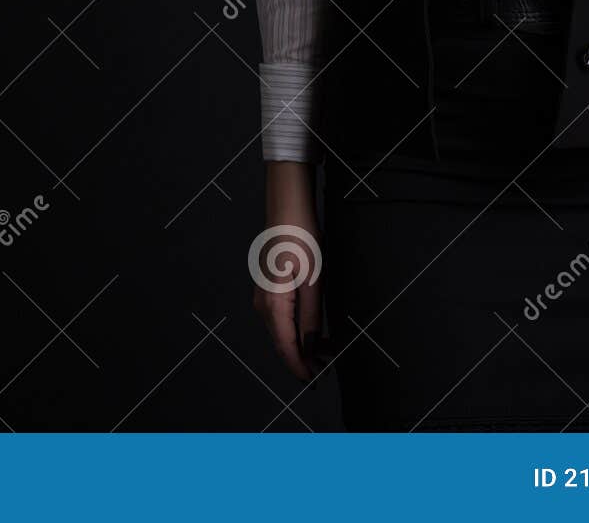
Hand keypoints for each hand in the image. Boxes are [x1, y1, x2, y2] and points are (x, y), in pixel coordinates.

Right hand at [252, 161, 325, 380]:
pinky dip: (296, 327)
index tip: (313, 381)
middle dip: (303, 358)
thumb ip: (311, 317)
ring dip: (301, 343)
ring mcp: (263, 294)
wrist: (287, 208)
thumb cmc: (300, 238)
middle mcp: (263, 303)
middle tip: (326, 368)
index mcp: (273, 304)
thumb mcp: (314, 281)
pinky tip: (313, 329)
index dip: (299, 367)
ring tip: (325, 350)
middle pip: (281, 341)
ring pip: (281, 330)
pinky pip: (280, 317)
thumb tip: (310, 345)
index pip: (286, 346)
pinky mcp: (268, 287)